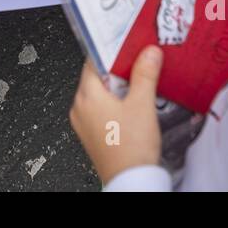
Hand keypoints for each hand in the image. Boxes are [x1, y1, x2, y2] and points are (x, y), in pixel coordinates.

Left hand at [69, 49, 162, 183]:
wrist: (130, 181)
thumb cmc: (132, 148)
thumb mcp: (143, 104)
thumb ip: (145, 74)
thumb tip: (148, 52)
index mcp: (87, 95)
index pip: (94, 61)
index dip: (111, 52)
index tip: (126, 46)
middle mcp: (79, 107)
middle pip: (96, 78)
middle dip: (117, 71)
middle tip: (137, 66)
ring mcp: (82, 123)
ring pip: (98, 95)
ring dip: (116, 89)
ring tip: (138, 89)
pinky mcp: (90, 135)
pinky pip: (99, 111)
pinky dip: (112, 105)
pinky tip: (130, 109)